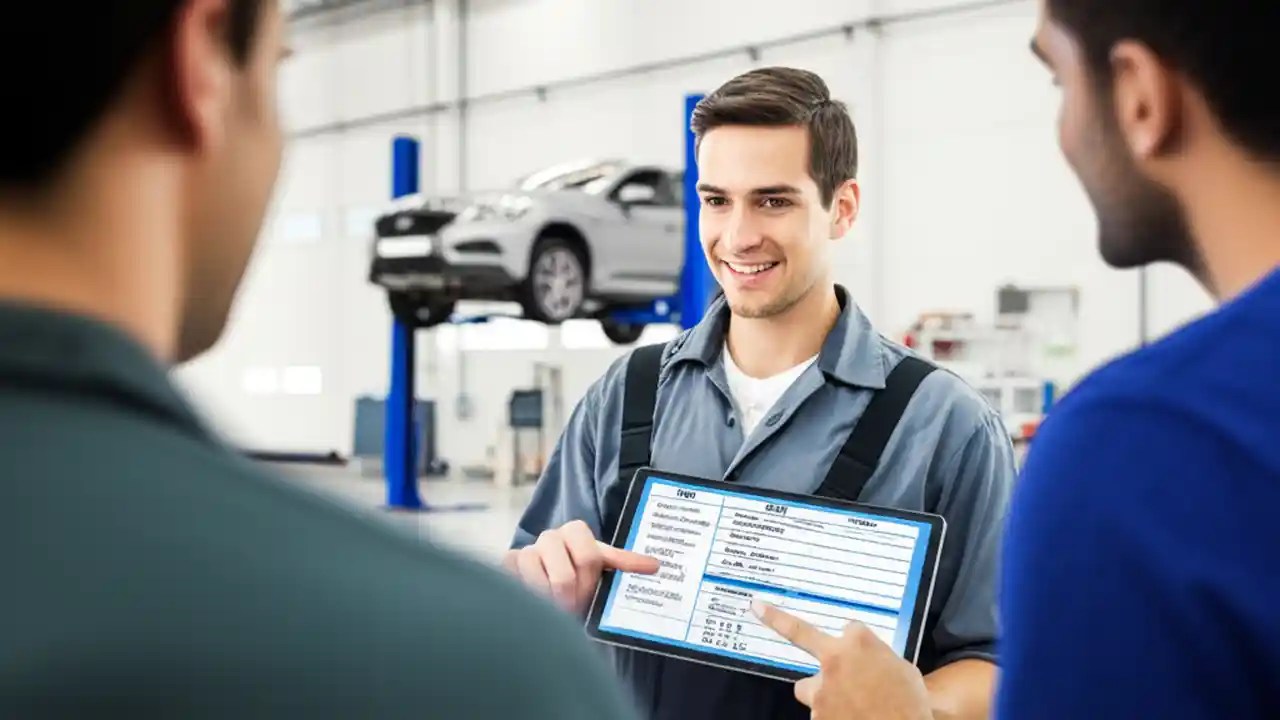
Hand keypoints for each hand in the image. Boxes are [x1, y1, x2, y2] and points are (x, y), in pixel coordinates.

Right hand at [504, 520, 660, 613]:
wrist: (546, 588)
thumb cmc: (580, 578)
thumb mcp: (603, 569)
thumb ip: (623, 563)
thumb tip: (656, 565)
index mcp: (576, 531)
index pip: (589, 557)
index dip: (590, 583)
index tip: (590, 596)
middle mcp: (551, 536)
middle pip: (565, 577)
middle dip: (572, 600)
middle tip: (573, 609)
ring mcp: (527, 549)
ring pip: (540, 585)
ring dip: (550, 606)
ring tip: (554, 609)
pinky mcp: (507, 563)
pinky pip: (518, 587)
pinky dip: (530, 602)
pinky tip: (534, 603)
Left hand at [753, 600, 932, 719]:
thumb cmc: (910, 705)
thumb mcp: (904, 671)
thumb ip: (879, 658)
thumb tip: (872, 662)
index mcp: (860, 642)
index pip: (850, 629)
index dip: (856, 640)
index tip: (857, 645)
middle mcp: (835, 658)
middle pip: (803, 637)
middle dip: (779, 621)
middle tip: (759, 607)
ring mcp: (822, 688)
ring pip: (809, 687)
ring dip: (823, 693)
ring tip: (848, 708)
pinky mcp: (817, 714)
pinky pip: (819, 712)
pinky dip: (831, 715)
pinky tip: (849, 718)